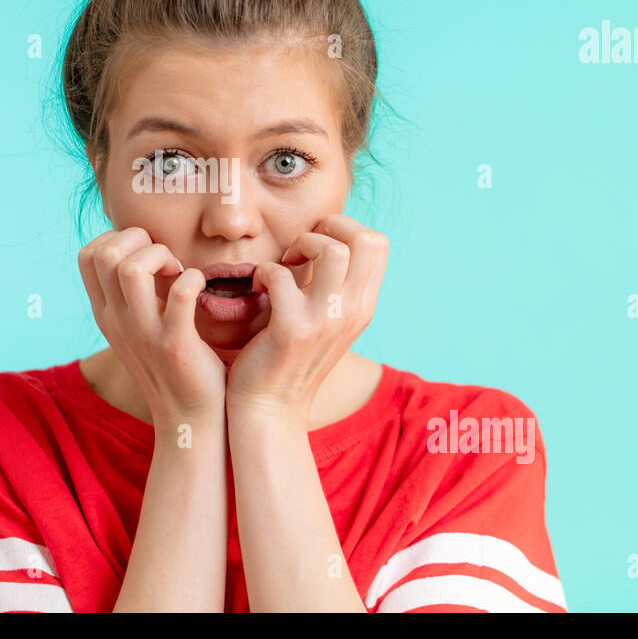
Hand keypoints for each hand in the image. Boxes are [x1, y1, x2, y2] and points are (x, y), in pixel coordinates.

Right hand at [78, 226, 226, 424]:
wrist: (189, 419)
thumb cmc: (171, 366)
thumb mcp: (137, 329)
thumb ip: (132, 295)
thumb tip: (140, 251)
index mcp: (106, 314)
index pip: (87, 255)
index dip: (117, 239)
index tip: (146, 255)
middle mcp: (117, 322)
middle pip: (104, 254)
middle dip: (139, 240)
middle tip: (165, 262)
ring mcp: (143, 334)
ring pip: (132, 268)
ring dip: (162, 256)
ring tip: (178, 272)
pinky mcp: (174, 345)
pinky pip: (180, 293)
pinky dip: (193, 279)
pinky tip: (201, 288)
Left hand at [225, 214, 387, 421]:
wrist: (270, 410)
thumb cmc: (290, 357)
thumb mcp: (327, 320)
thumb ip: (332, 284)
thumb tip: (324, 240)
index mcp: (363, 306)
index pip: (378, 242)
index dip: (345, 229)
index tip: (316, 247)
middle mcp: (353, 311)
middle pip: (365, 239)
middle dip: (327, 228)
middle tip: (300, 251)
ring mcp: (325, 321)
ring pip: (332, 251)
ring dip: (300, 246)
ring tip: (284, 267)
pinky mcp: (292, 330)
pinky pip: (280, 275)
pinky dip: (264, 273)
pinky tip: (258, 288)